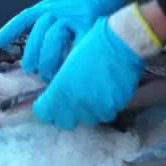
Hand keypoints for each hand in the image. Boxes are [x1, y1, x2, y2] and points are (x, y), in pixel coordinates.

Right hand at [0, 0, 130, 77]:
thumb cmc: (107, 10)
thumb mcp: (109, 29)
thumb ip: (97, 47)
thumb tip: (89, 74)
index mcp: (88, 20)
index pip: (75, 48)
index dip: (68, 67)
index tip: (65, 83)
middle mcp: (69, 14)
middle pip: (53, 40)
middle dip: (49, 62)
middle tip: (47, 78)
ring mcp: (55, 8)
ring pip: (38, 31)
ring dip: (33, 53)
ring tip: (31, 69)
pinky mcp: (45, 5)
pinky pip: (26, 17)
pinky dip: (12, 28)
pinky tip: (0, 41)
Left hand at [33, 5, 158, 128]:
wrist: (121, 44)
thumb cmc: (94, 45)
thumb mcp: (69, 62)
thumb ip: (59, 85)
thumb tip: (52, 96)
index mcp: (61, 89)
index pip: (44, 112)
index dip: (45, 109)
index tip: (47, 104)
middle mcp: (76, 102)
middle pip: (65, 121)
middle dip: (66, 114)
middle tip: (70, 102)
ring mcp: (95, 107)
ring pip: (87, 120)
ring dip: (87, 112)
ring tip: (92, 96)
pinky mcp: (112, 107)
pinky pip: (105, 115)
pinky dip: (104, 108)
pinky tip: (106, 94)